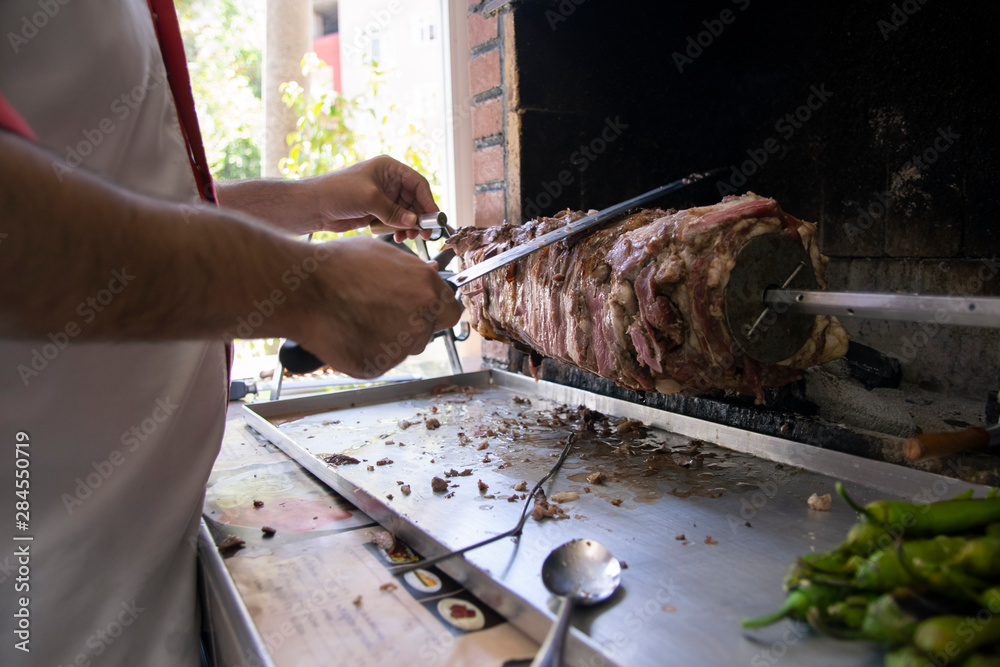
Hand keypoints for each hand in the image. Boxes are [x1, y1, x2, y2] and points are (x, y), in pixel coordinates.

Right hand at [291, 236, 462, 377]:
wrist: (301, 290)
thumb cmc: (336, 265)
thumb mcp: (382, 253)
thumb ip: (413, 270)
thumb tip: (428, 274)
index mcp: (426, 289)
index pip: (449, 312)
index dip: (434, 312)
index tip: (421, 311)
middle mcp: (419, 320)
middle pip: (426, 333)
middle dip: (409, 325)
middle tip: (379, 313)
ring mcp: (399, 347)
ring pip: (402, 349)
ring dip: (388, 339)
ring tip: (357, 318)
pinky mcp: (377, 366)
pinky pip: (379, 362)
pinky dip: (367, 351)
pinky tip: (347, 333)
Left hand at [309, 155, 437, 241]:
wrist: (314, 206)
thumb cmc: (337, 192)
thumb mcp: (369, 198)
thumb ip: (394, 211)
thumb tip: (414, 222)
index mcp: (389, 169)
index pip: (417, 183)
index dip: (428, 200)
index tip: (434, 218)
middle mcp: (388, 182)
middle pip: (414, 200)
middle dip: (420, 217)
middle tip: (425, 233)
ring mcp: (383, 197)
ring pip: (406, 212)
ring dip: (410, 225)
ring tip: (409, 236)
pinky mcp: (376, 211)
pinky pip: (396, 221)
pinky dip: (399, 229)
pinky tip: (398, 236)